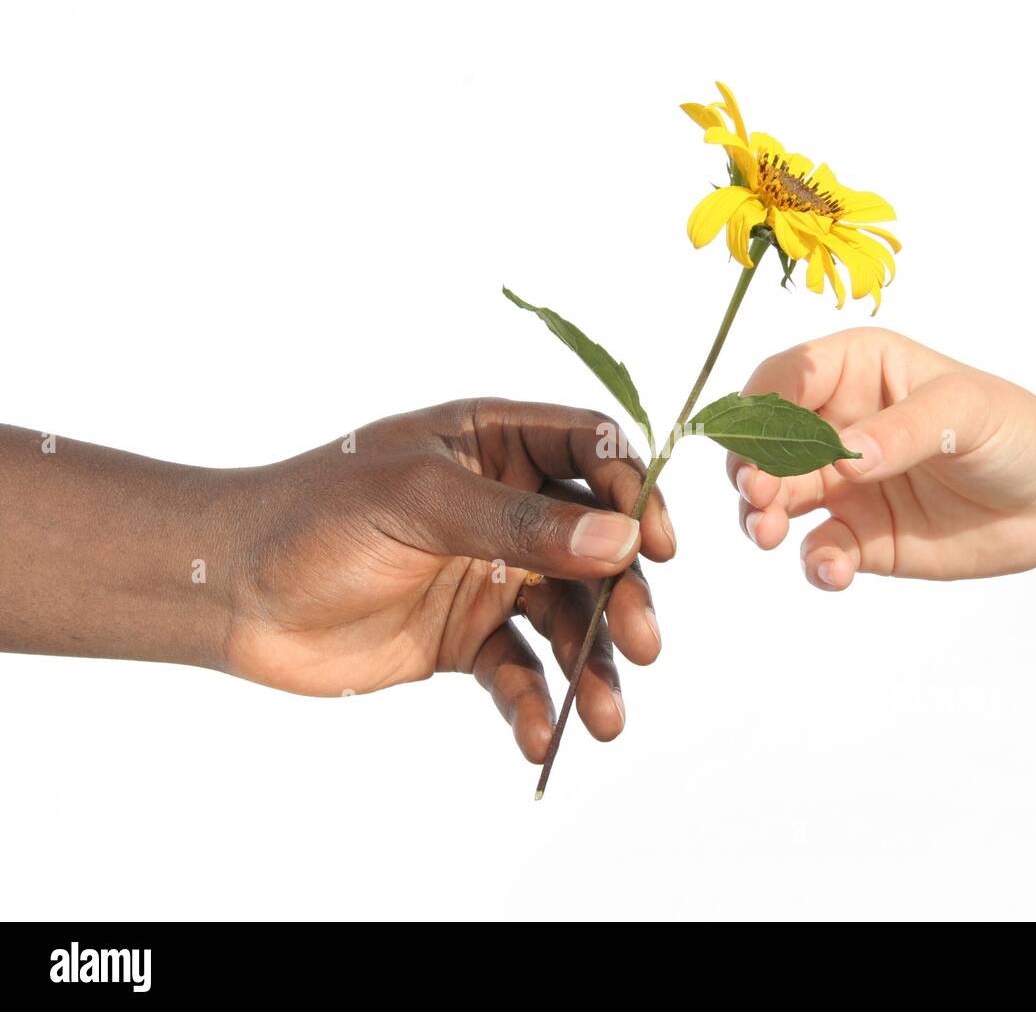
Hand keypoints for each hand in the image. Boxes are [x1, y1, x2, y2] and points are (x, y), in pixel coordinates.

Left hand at [224, 398, 673, 760]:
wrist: (233, 593)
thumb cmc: (315, 517)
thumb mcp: (421, 502)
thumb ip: (519, 522)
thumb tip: (621, 539)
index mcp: (495, 444)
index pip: (590, 451)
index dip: (634, 492)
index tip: (655, 545)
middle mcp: (505, 507)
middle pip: (596, 546)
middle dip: (623, 597)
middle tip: (642, 644)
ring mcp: (489, 574)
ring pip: (566, 618)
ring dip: (592, 668)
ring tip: (606, 720)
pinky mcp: (466, 639)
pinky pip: (517, 671)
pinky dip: (533, 706)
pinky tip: (541, 740)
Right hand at [726, 328, 1035, 585]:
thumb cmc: (1014, 430)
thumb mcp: (967, 410)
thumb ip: (904, 429)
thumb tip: (847, 458)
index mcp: (853, 371)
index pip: (787, 378)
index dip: (762, 405)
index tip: (755, 435)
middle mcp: (833, 426)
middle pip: (766, 444)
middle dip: (751, 468)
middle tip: (758, 495)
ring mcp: (840, 485)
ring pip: (776, 501)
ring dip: (761, 517)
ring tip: (768, 534)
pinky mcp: (857, 537)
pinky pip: (819, 551)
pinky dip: (817, 563)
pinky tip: (833, 570)